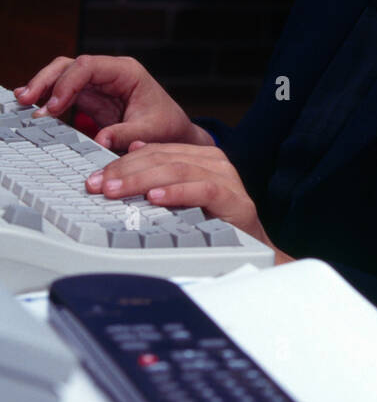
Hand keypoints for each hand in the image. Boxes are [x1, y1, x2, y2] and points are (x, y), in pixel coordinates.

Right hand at [14, 54, 212, 151]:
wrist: (174, 133)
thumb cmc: (167, 126)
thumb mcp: (152, 132)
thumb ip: (127, 134)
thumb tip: (101, 140)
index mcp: (126, 72)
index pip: (88, 66)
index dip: (67, 83)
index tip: (53, 105)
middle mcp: (110, 73)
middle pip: (70, 66)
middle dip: (47, 80)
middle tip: (27, 98)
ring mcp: (99, 84)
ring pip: (63, 76)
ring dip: (43, 87)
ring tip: (24, 102)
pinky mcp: (91, 98)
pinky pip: (65, 93)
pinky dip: (49, 99)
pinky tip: (34, 108)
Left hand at [86, 141, 293, 265]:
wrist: (254, 252)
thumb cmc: (216, 225)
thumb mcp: (183, 197)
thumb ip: (162, 174)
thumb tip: (134, 150)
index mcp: (200, 157)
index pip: (156, 151)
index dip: (123, 161)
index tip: (96, 179)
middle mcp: (215, 162)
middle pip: (163, 158)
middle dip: (126, 171)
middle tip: (100, 186)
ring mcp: (227, 179)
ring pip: (178, 169)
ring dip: (142, 180)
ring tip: (118, 191)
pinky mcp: (235, 200)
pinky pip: (202, 190)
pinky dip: (177, 192)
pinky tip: (156, 198)